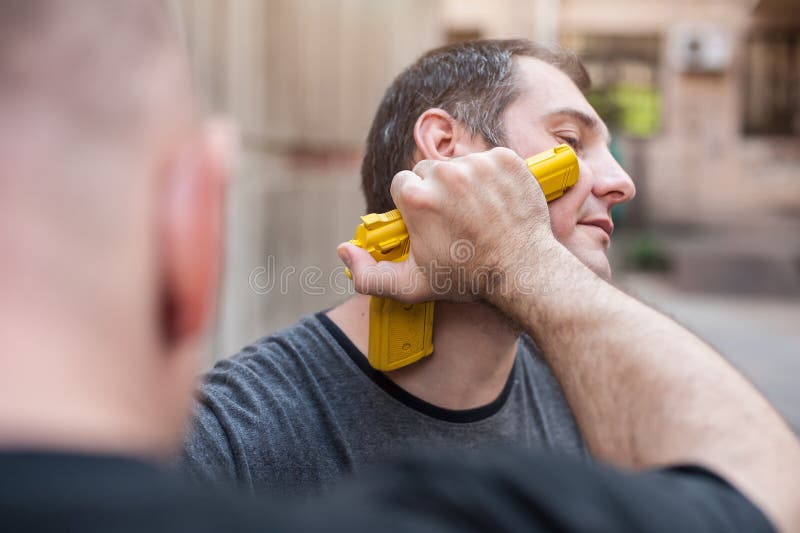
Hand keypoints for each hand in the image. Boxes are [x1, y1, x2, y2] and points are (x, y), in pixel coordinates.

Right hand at [338, 147, 557, 302]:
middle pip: (430, 171)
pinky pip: (490, 160)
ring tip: (479, 213)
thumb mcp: (411, 286)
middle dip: (438, 191)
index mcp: (417, 197)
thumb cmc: (467, 279)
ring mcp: (479, 164)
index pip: (403, 184)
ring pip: (460, 164)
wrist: (523, 272)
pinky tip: (497, 202)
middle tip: (455, 219)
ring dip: (466, 183)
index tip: (429, 222)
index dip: (414, 205)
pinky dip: (493, 177)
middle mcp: (445, 173)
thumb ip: (369, 275)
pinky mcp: (507, 160)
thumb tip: (344, 251)